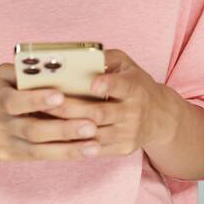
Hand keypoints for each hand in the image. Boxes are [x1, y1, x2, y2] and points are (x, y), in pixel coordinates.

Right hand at [0, 64, 100, 161]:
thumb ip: (22, 73)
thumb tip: (57, 67)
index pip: (15, 102)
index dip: (37, 100)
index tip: (60, 96)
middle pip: (32, 130)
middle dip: (63, 129)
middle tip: (92, 125)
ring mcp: (3, 144)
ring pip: (38, 149)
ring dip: (69, 148)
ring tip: (95, 145)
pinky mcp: (9, 156)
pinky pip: (38, 157)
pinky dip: (62, 154)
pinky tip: (84, 151)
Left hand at [41, 48, 175, 156]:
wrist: (160, 118)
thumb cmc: (137, 86)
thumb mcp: (129, 66)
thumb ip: (108, 58)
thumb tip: (81, 54)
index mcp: (135, 89)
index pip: (121, 86)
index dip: (107, 84)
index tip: (92, 83)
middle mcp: (133, 112)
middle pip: (98, 113)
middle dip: (71, 108)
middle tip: (48, 102)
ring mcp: (128, 133)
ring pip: (93, 134)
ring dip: (67, 128)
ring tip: (43, 121)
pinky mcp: (122, 148)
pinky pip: (94, 149)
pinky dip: (74, 144)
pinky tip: (55, 138)